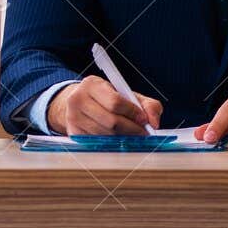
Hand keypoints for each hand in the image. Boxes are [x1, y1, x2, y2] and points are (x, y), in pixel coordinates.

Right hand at [47, 75, 162, 135]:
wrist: (80, 103)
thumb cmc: (108, 98)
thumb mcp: (127, 94)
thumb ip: (147, 105)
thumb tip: (154, 123)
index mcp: (92, 84)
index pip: (115, 102)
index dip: (133, 113)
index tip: (144, 120)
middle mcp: (77, 99)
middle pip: (111, 121)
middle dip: (132, 129)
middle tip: (143, 133)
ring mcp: (73, 117)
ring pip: (105, 135)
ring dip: (123, 138)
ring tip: (132, 136)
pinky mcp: (73, 133)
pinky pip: (98, 143)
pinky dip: (112, 143)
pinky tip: (118, 139)